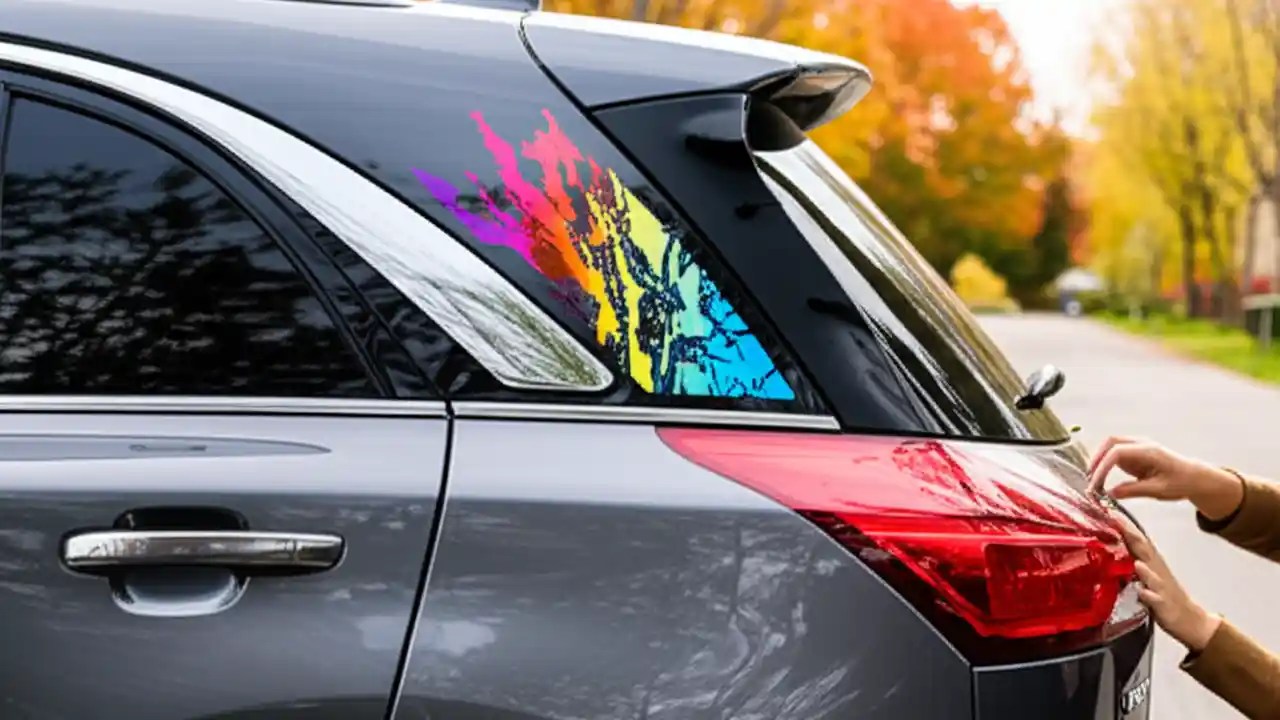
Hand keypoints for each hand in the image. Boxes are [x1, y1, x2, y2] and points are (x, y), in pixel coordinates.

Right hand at [1087, 436, 1243, 520]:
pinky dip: (1104, 464)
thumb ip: (1133, 490)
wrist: (1194, 477)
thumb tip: (1109, 493)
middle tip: (1090, 479)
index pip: (1118, 452)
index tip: (1096, 484)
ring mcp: (1136, 447)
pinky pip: (1113, 454)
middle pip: (1110, 442)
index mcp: (1149, 451)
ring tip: (1093, 481)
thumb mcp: (1158, 490)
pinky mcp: (1133, 454)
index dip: (1103, 467)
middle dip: (1096, 459)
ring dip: (1099, 461)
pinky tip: (1101, 479)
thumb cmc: (1180, 482)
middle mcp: (1141, 444)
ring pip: (1109, 446)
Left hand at [1112, 510, 1220, 651]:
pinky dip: (1149, 595)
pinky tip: (1143, 592)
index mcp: (1152, 562)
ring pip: (1152, 576)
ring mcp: (1161, 588)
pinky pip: (1156, 600)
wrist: (1190, 619)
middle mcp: (1157, 571)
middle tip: (1118, 522)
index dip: (1125, 526)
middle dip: (1132, 536)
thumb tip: (1108, 546)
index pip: (1138, 540)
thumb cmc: (1164, 595)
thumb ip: (1130, 560)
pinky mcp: (1164, 606)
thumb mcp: (1146, 574)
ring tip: (1135, 562)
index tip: (1110, 511)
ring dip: (1144, 569)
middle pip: (1145, 551)